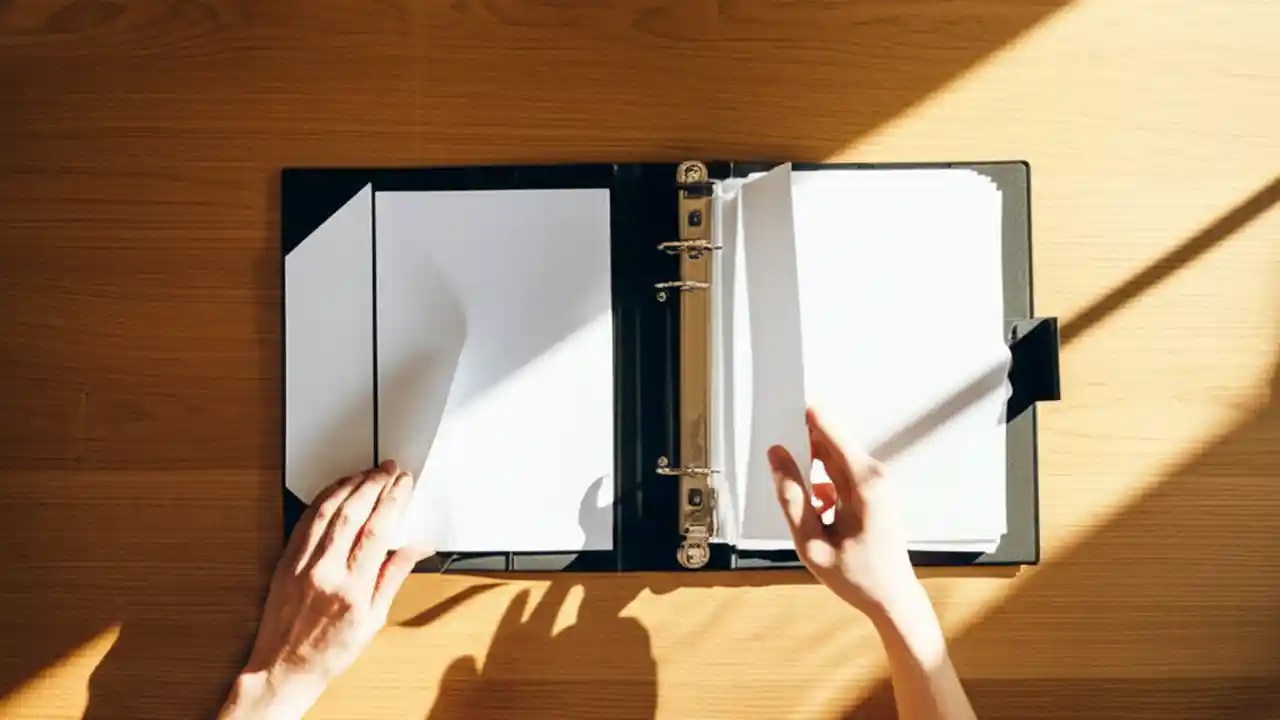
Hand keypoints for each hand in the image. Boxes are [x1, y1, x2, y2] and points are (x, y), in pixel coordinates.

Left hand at [219, 460, 433, 719]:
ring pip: (326, 511)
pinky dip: (323, 499)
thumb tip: (417, 547)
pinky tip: (337, 490)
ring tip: (367, 473)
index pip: (378, 531)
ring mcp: (301, 564)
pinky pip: (306, 521)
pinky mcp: (285, 561)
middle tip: (389, 468)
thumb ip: (393, 576)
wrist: (284, 668)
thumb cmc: (330, 651)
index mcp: (352, 590)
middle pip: (352, 513)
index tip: (403, 484)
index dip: (393, 500)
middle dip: (374, 484)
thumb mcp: (374, 619)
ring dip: (349, 485)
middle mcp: (325, 572)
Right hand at [768, 408, 924, 619]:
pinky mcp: (872, 490)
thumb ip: (791, 498)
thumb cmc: (857, 576)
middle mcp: (874, 475)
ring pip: (832, 458)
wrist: (893, 598)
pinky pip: (838, 473)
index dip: (804, 416)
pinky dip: (821, 484)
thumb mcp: (811, 542)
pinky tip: (816, 512)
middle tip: (776, 460)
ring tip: (795, 494)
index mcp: (865, 483)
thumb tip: (777, 456)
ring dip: (810, 468)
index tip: (780, 407)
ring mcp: (876, 481)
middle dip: (801, 444)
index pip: (830, 431)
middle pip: (830, 440)